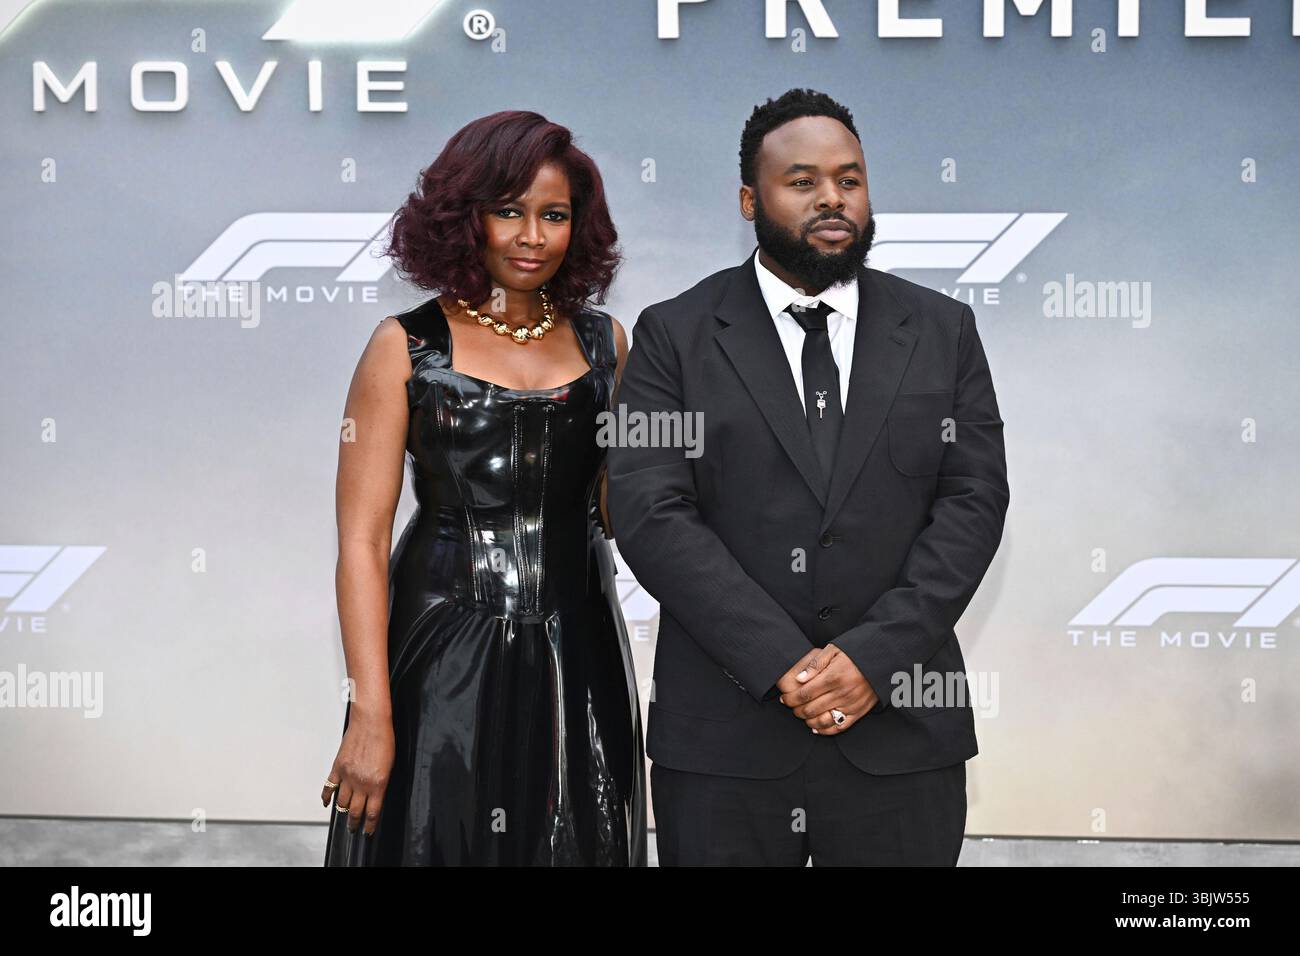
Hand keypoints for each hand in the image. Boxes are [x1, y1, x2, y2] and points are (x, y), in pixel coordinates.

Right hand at [321, 710, 394, 834]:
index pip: (372, 812)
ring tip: (343, 819)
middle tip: (354, 830)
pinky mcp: (337, 767)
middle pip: (355, 811)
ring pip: (341, 802)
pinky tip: (327, 803)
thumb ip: (380, 783)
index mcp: (378, 783)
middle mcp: (361, 783)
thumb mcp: (389, 766)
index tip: (368, 832)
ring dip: (342, 813)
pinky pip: (328, 787)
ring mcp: (347, 776)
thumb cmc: (384, 740)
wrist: (371, 722)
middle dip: (354, 823)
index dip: (369, 825)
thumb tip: (375, 796)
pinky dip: (326, 797)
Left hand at [776, 642, 877, 734]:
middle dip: (796, 710)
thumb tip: (799, 679)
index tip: (784, 698)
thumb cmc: (853, 654)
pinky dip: (825, 730)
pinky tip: (816, 726)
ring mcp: (851, 705)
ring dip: (808, 720)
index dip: (790, 699)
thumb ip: (815, 664)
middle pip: (810, 709)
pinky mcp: (859, 713)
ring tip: (802, 714)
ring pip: (822, 721)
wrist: (880, 662)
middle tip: (791, 706)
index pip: (804, 694)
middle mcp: (842, 693)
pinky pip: (839, 727)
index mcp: (833, 677)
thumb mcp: (833, 650)